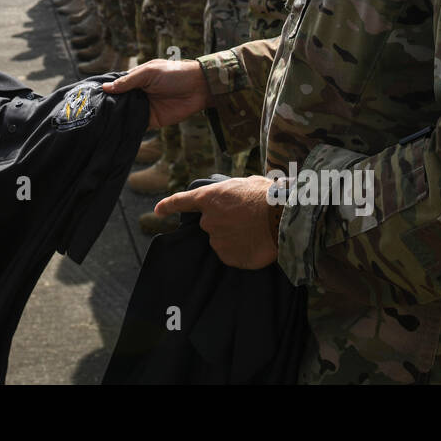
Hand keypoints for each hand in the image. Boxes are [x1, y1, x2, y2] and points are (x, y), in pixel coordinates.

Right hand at [101, 58, 211, 128]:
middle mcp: (137, 94)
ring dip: (115, 117)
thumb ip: (128, 82)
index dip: (105, 91)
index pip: (116, 86)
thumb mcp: (149, 73)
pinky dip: (127, 127)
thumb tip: (106, 88)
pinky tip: (115, 130)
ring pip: (124, 114)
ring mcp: (143, 108)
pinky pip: (136, 125)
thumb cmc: (174, 74)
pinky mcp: (151, 120)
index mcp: (135, 79)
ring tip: (98, 122)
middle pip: (118, 102)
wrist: (198, 88)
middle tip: (90, 113)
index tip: (89, 97)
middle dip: (107, 106)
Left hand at [155, 176, 278, 269]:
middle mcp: (208, 220)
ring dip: (234, 237)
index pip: (181, 202)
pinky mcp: (228, 257)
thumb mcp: (246, 183)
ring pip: (222, 240)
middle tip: (246, 219)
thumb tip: (234, 197)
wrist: (282, 218)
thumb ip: (231, 192)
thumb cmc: (268, 196)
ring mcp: (217, 240)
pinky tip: (255, 243)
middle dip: (224, 222)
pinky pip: (232, 255)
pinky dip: (241, 251)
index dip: (168, 206)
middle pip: (211, 224)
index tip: (157, 211)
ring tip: (254, 231)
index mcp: (209, 197)